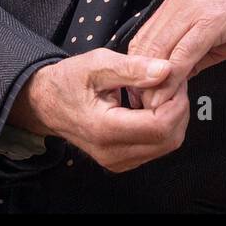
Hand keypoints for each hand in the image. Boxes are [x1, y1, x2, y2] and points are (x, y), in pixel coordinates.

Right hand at [10, 50, 190, 172]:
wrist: (46, 102)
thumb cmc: (68, 81)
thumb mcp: (97, 63)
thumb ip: (133, 68)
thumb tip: (166, 70)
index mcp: (105, 129)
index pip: (160, 125)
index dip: (175, 101)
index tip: (174, 78)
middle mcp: (113, 152)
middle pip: (169, 139)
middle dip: (179, 108)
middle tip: (173, 82)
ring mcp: (117, 161)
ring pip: (166, 145)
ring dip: (173, 117)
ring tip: (162, 91)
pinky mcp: (122, 161)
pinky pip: (156, 148)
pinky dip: (163, 126)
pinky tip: (153, 105)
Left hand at [126, 0, 225, 110]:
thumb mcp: (214, 34)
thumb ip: (192, 54)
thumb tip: (176, 78)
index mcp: (175, 7)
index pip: (142, 41)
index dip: (137, 71)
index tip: (140, 95)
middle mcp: (177, 5)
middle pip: (143, 47)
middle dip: (140, 81)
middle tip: (144, 106)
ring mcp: (191, 11)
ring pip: (159, 51)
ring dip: (154, 83)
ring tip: (154, 106)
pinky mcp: (210, 21)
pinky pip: (183, 52)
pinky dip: (174, 76)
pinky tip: (173, 93)